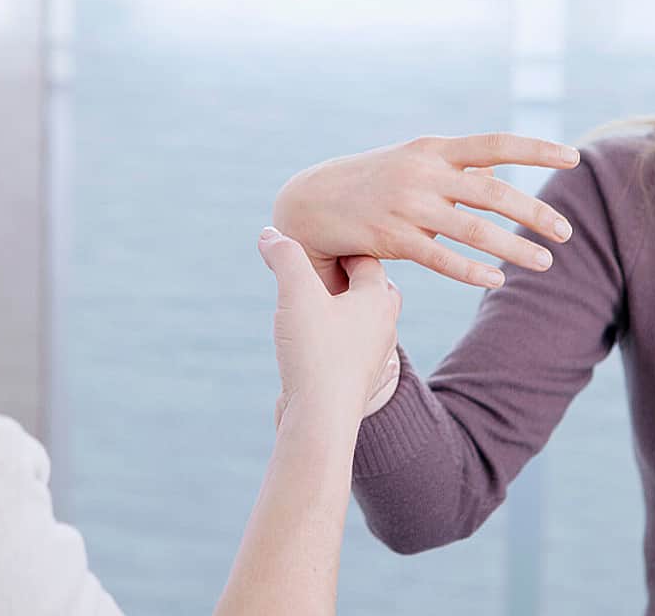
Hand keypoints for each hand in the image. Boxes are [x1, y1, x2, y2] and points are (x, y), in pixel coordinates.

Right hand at [257, 227, 401, 426]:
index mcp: (377, 300)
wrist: (321, 420)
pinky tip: (331, 349)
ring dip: (346, 313)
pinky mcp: (358, 384)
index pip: (367, 260)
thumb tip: (270, 234)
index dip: (342, 249)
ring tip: (319, 309)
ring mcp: (373, 358)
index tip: (319, 246)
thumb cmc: (315, 352)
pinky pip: (357, 355)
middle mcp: (383, 328)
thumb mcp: (296, 293)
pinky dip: (344, 345)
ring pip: (366, 324)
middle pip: (374, 291)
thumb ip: (284, 257)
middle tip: (322, 274)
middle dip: (350, 280)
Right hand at [272, 132, 579, 292]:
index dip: (537, 150)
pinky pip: (441, 259)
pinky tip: (497, 280)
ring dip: (514, 247)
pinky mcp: (392, 238)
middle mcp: (422, 173)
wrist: (310, 202)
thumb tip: (501, 177)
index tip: (573, 157)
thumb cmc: (372, 183)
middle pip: (494, 192)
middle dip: (535, 212)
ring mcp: (407, 206)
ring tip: (544, 263)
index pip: (495, 144)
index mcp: (432, 148)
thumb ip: (456, 170)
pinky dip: (473, 270)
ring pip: (474, 229)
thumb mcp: (413, 164)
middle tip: (565, 231)